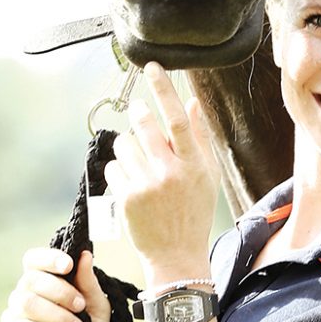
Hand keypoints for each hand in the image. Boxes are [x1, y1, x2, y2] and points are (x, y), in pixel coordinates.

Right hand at [0, 247, 111, 321]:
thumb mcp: (97, 308)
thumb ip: (89, 282)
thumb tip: (84, 255)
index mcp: (43, 282)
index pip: (33, 260)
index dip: (48, 258)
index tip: (69, 265)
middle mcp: (23, 295)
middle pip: (30, 279)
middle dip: (61, 292)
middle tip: (81, 307)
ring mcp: (12, 317)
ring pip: (26, 303)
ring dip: (57, 316)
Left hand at [105, 64, 221, 277]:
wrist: (176, 255)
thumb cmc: (194, 211)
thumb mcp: (207, 175)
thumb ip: (199, 138)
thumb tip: (191, 102)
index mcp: (194, 165)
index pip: (178, 119)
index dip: (164, 90)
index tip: (152, 67)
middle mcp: (170, 173)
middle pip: (145, 126)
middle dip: (138, 114)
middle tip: (138, 113)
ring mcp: (146, 186)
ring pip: (124, 145)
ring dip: (128, 147)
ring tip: (140, 163)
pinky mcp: (126, 198)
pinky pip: (113, 167)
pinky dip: (119, 170)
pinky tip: (131, 183)